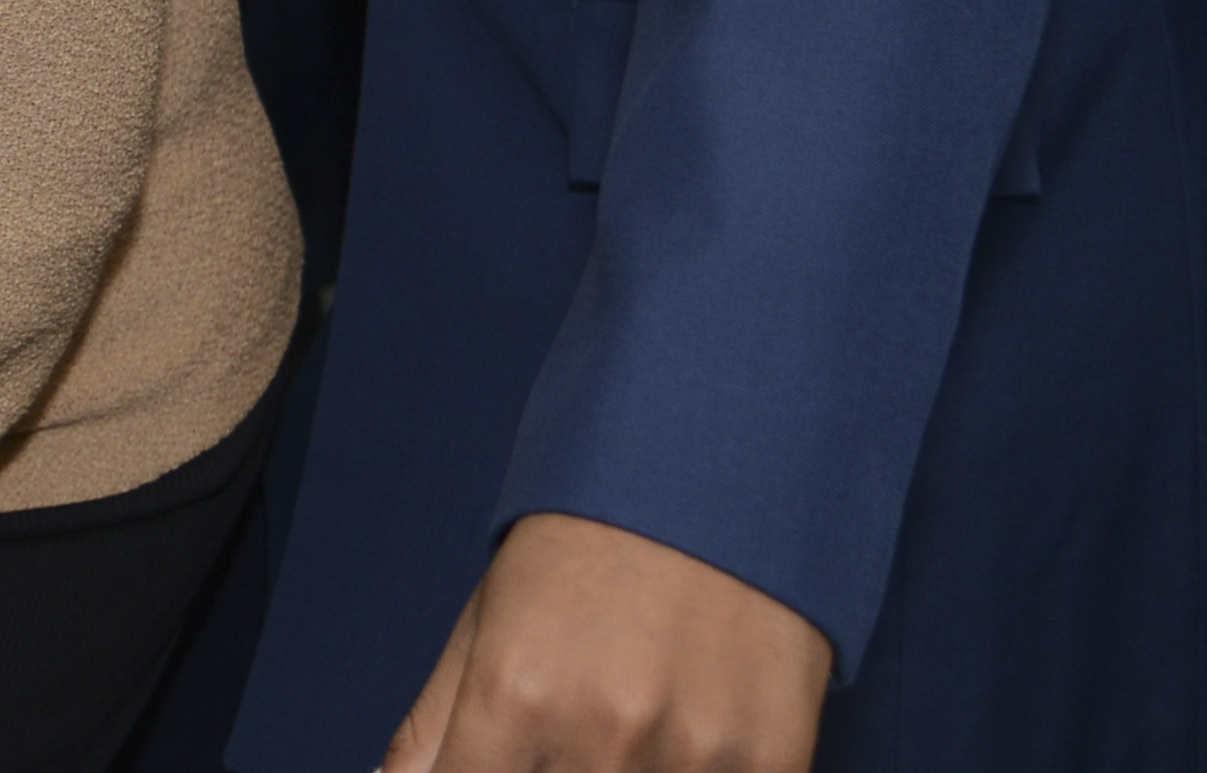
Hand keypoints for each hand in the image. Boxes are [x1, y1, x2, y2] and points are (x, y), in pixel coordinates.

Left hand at [381, 514, 827, 772]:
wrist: (717, 465)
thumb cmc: (587, 542)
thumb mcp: (487, 616)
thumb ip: (432, 728)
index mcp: (514, 692)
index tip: (500, 759)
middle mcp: (602, 730)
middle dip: (553, 769)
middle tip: (569, 726)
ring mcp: (694, 752)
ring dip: (631, 772)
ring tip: (632, 713)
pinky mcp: (773, 759)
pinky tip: (693, 729)